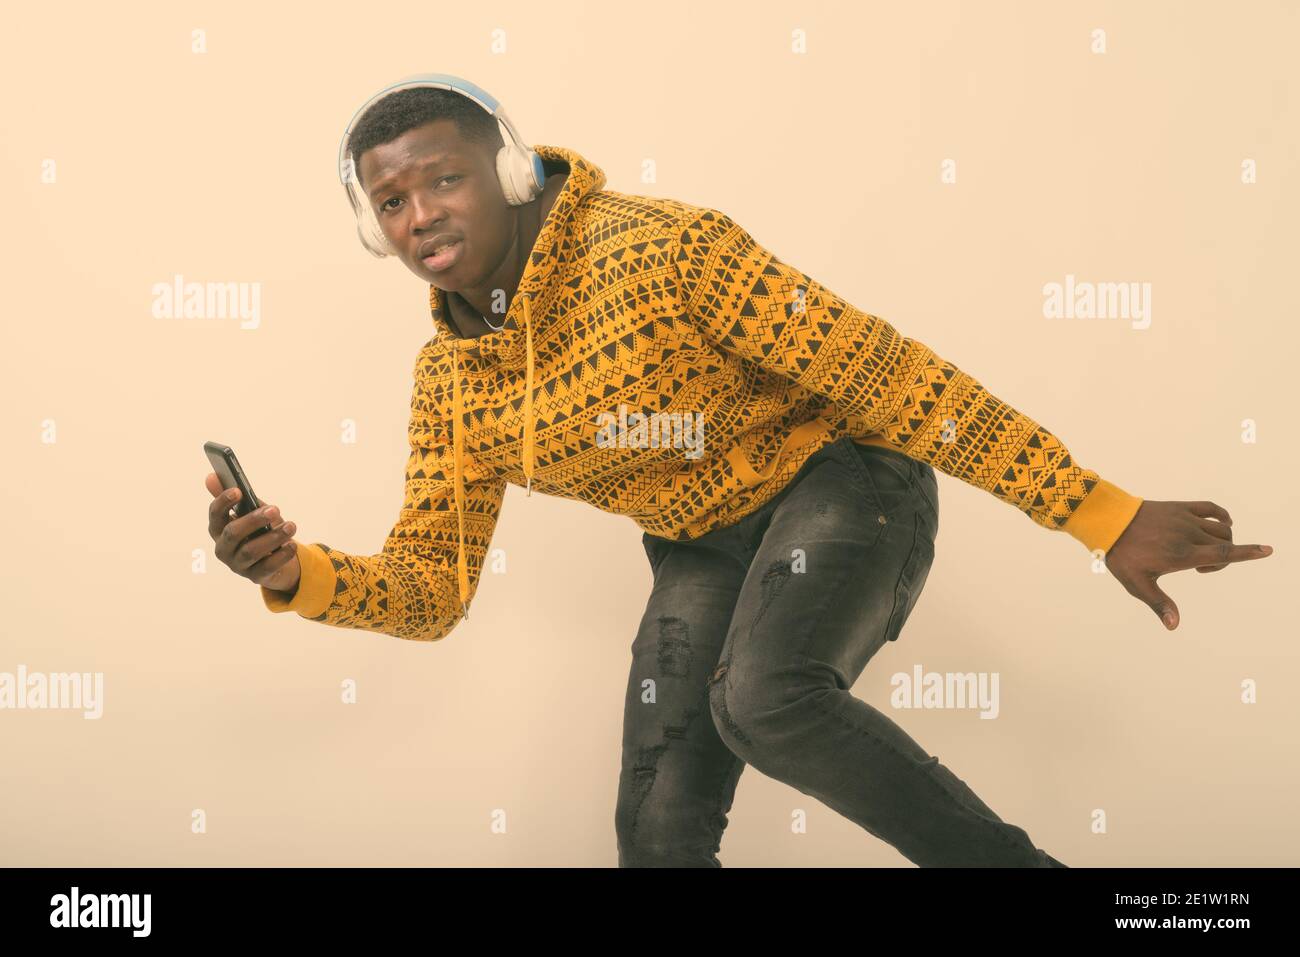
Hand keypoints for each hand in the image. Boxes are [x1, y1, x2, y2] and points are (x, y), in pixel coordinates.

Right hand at [205, 472, 300, 593]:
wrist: (276, 559)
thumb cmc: (259, 530)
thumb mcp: (250, 511)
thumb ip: (236, 497)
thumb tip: (211, 475)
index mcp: (219, 529)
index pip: (215, 514)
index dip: (224, 502)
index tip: (239, 490)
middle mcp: (223, 548)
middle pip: (233, 533)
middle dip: (254, 520)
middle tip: (275, 509)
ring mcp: (237, 564)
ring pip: (251, 551)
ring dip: (273, 537)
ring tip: (291, 526)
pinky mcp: (254, 576)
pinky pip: (267, 567)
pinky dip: (281, 555)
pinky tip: (292, 545)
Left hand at [1103, 500, 1272, 630]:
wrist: (1108, 521)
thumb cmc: (1122, 555)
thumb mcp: (1138, 584)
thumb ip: (1159, 603)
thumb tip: (1174, 626)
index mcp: (1183, 555)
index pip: (1224, 553)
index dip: (1248, 553)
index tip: (1267, 550)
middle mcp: (1189, 535)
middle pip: (1225, 543)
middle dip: (1223, 558)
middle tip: (1199, 567)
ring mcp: (1185, 519)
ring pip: (1221, 528)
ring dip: (1222, 541)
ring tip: (1199, 551)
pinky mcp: (1179, 507)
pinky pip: (1210, 508)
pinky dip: (1222, 516)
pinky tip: (1223, 523)